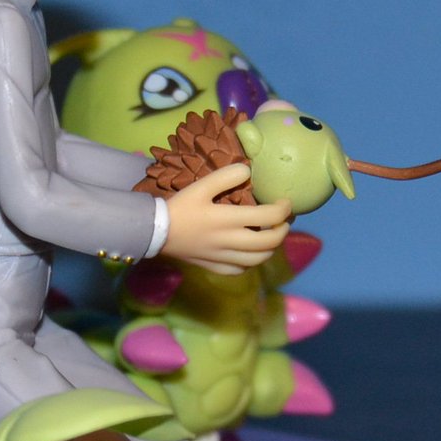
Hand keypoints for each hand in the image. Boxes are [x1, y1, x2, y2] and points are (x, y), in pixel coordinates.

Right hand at [160, 164, 290, 274]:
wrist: (155, 231)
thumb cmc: (178, 207)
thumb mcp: (200, 186)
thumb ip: (225, 176)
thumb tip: (248, 171)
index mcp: (229, 219)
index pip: (268, 217)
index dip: (283, 209)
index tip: (285, 202)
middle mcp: (230, 241)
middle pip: (269, 242)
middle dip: (282, 231)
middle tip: (282, 221)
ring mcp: (222, 256)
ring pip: (258, 260)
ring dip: (270, 249)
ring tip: (270, 237)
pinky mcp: (213, 265)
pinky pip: (239, 269)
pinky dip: (250, 263)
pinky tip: (248, 253)